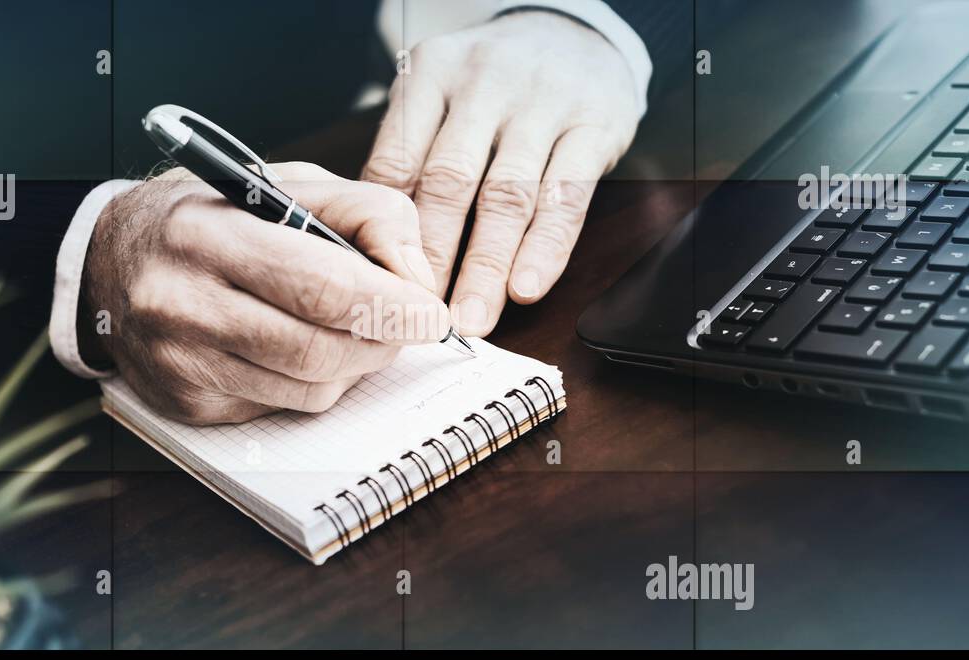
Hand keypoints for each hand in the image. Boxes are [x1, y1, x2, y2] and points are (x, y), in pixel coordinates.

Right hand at [81, 163, 449, 423]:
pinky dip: (314, 384)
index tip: (431, 314)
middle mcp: (180, 301)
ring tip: (356, 331)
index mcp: (207, 233)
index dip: (390, 307)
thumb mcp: (288, 184)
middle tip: (410, 327)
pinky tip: (305, 351)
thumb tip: (417, 280)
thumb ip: (365, 215)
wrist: (112, 260)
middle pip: (318, 348)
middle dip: (382, 342)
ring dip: (355, 366)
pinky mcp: (185, 403)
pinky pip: (281, 408)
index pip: (320, 285)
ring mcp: (178, 361)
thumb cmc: (213, 216)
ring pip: (308, 388)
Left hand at [363, 11, 639, 335]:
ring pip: (508, 196)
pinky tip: (528, 287)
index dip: (388, 232)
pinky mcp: (594, 124)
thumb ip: (409, 155)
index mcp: (431, 74)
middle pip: (450, 183)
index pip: (398, 161)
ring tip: (473, 319)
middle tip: (422, 315)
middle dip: (434, 258)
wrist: (573, 33)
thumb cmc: (490, 84)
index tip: (382, 287)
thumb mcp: (438, 94)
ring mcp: (543, 102)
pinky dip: (547, 247)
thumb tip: (374, 246)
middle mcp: (484, 84)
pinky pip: (568, 196)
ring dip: (487, 266)